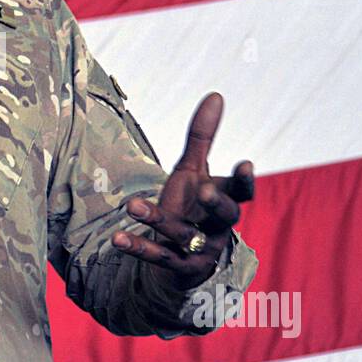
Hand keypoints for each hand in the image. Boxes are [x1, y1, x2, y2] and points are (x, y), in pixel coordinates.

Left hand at [112, 92, 254, 288]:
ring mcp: (199, 250)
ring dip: (158, 220)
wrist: (184, 257)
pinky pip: (159, 258)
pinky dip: (138, 248)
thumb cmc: (192, 206)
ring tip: (132, 205)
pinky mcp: (177, 267)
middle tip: (203, 188)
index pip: (242, 192)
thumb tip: (216, 94)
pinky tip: (117, 238)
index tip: (244, 163)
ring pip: (183, 236)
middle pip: (225, 217)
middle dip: (216, 203)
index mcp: (226, 202)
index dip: (244, 180)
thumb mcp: (193, 171)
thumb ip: (203, 137)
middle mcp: (218, 228)